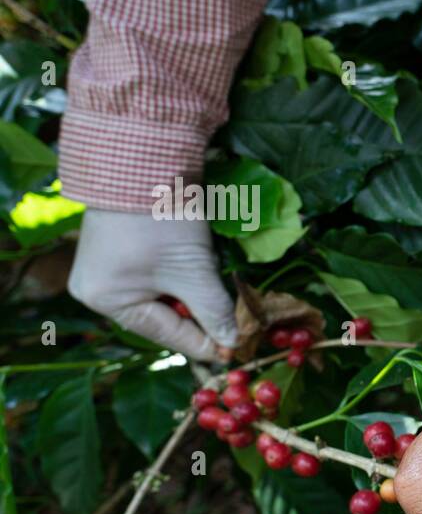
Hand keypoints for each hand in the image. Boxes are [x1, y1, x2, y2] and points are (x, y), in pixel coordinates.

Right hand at [68, 209, 237, 361]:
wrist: (142, 160)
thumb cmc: (163, 221)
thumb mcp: (194, 272)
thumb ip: (214, 311)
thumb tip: (232, 343)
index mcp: (107, 300)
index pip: (166, 334)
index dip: (204, 343)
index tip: (233, 353)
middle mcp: (94, 290)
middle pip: (160, 317)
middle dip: (197, 318)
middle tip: (234, 328)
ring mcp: (101, 269)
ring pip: (158, 297)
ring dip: (189, 297)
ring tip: (219, 299)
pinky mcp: (114, 251)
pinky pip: (151, 279)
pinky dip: (177, 280)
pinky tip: (197, 275)